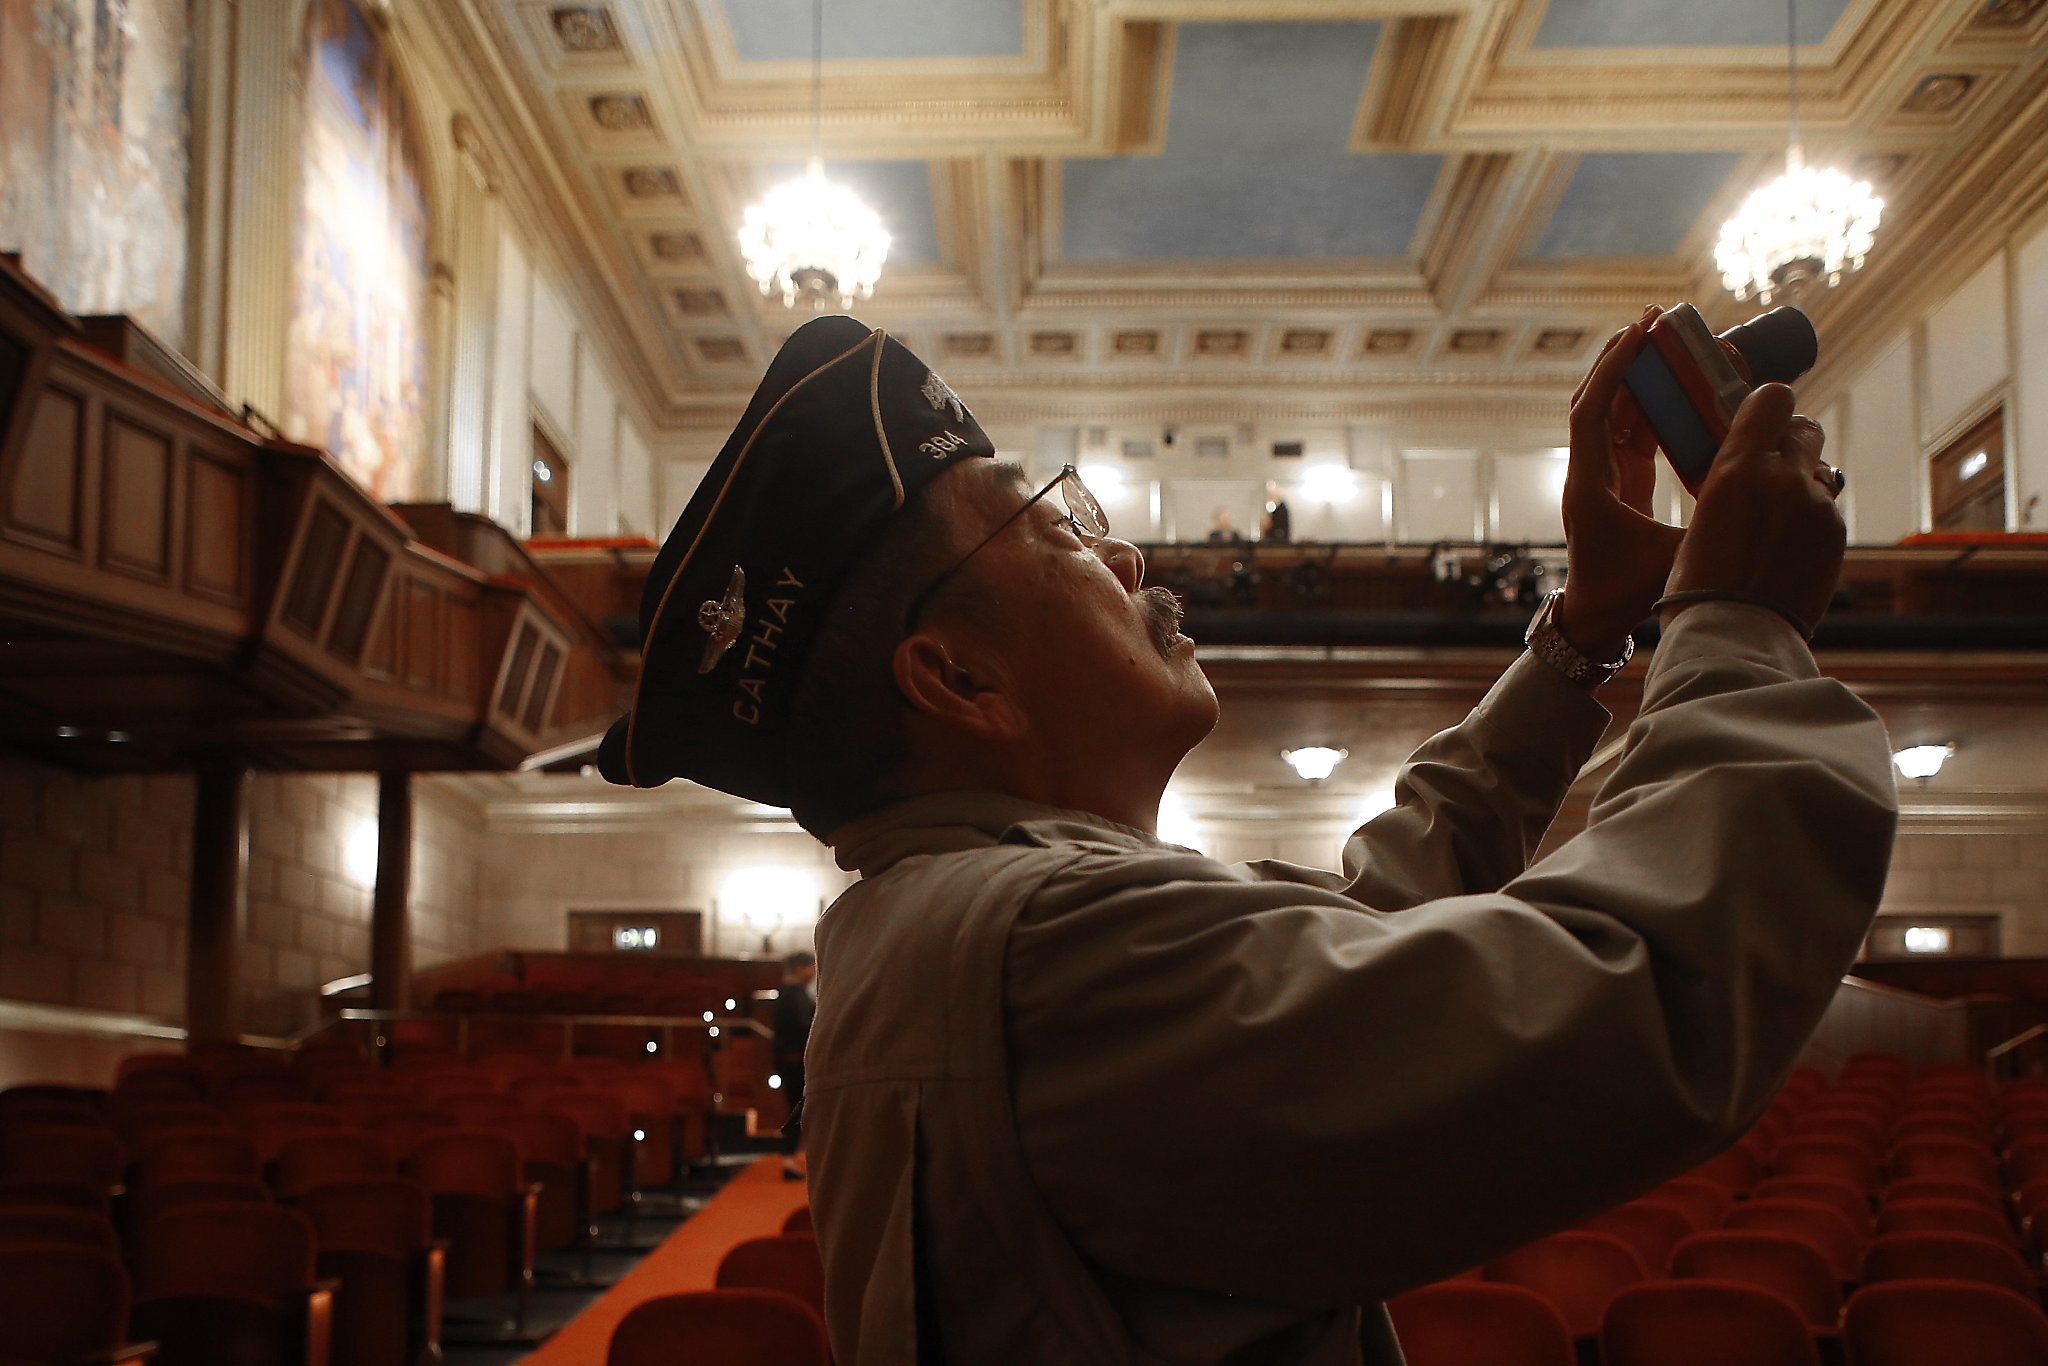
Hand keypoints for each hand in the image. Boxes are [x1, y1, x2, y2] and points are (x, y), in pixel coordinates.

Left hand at [1558, 307, 1685, 658]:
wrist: (1595, 621)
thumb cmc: (1627, 594)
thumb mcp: (1673, 559)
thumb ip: (1710, 525)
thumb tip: (1758, 491)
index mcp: (1591, 483)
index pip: (1592, 411)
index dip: (1614, 369)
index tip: (1638, 333)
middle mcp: (1589, 471)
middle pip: (1596, 398)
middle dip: (1623, 356)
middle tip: (1654, 319)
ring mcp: (1601, 473)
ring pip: (1612, 410)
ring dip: (1636, 374)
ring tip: (1667, 338)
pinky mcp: (1618, 480)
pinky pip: (1630, 429)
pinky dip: (1650, 402)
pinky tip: (1679, 382)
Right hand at [1663, 384, 1845, 634]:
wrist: (1734, 636)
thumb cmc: (1698, 585)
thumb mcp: (1702, 519)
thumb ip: (1733, 483)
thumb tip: (1747, 467)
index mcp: (1736, 469)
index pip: (1772, 399)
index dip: (1768, 405)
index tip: (1759, 420)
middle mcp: (1782, 478)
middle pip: (1805, 430)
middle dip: (1791, 444)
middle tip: (1771, 470)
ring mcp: (1815, 505)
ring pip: (1818, 473)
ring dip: (1801, 486)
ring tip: (1776, 524)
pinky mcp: (1835, 533)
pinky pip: (1826, 509)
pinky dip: (1811, 522)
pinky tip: (1788, 551)